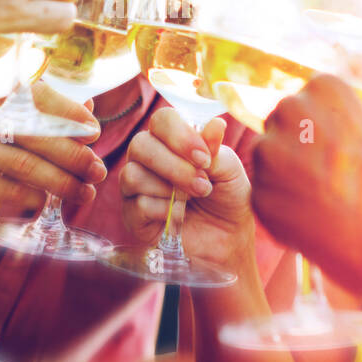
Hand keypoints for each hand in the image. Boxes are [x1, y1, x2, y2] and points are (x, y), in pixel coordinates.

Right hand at [0, 82, 105, 226]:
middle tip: (98, 171)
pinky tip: (45, 202)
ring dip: (61, 181)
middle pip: (34, 132)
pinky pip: (7, 190)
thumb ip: (51, 121)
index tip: (94, 132)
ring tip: (85, 193)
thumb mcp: (20, 139)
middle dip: (73, 154)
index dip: (68, 110)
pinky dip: (33, 197)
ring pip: (24, 164)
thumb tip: (90, 105)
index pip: (34, 94)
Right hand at [119, 109, 254, 274]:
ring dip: (169, 189)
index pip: (162, 120)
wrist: (228, 241)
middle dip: (174, 166)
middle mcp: (148, 159)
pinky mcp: (132, 216)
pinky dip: (164, 210)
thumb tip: (215, 124)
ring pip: (132, 175)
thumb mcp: (230, 172)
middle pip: (140, 145)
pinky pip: (137, 205)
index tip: (204, 158)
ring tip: (192, 200)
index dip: (180, 136)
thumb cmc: (228, 200)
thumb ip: (216, 150)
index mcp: (171, 140)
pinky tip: (180, 217)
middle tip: (202, 185)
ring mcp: (135, 187)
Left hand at [252, 74, 361, 299]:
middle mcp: (291, 111)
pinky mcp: (261, 198)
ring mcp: (270, 155)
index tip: (340, 153)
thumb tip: (319, 130)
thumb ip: (343, 124)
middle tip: (333, 182)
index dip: (320, 131)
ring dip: (288, 180)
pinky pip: (265, 198)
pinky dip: (284, 212)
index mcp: (325, 86)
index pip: (305, 101)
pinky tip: (318, 225)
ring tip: (329, 205)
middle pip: (281, 126)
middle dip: (298, 151)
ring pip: (268, 161)